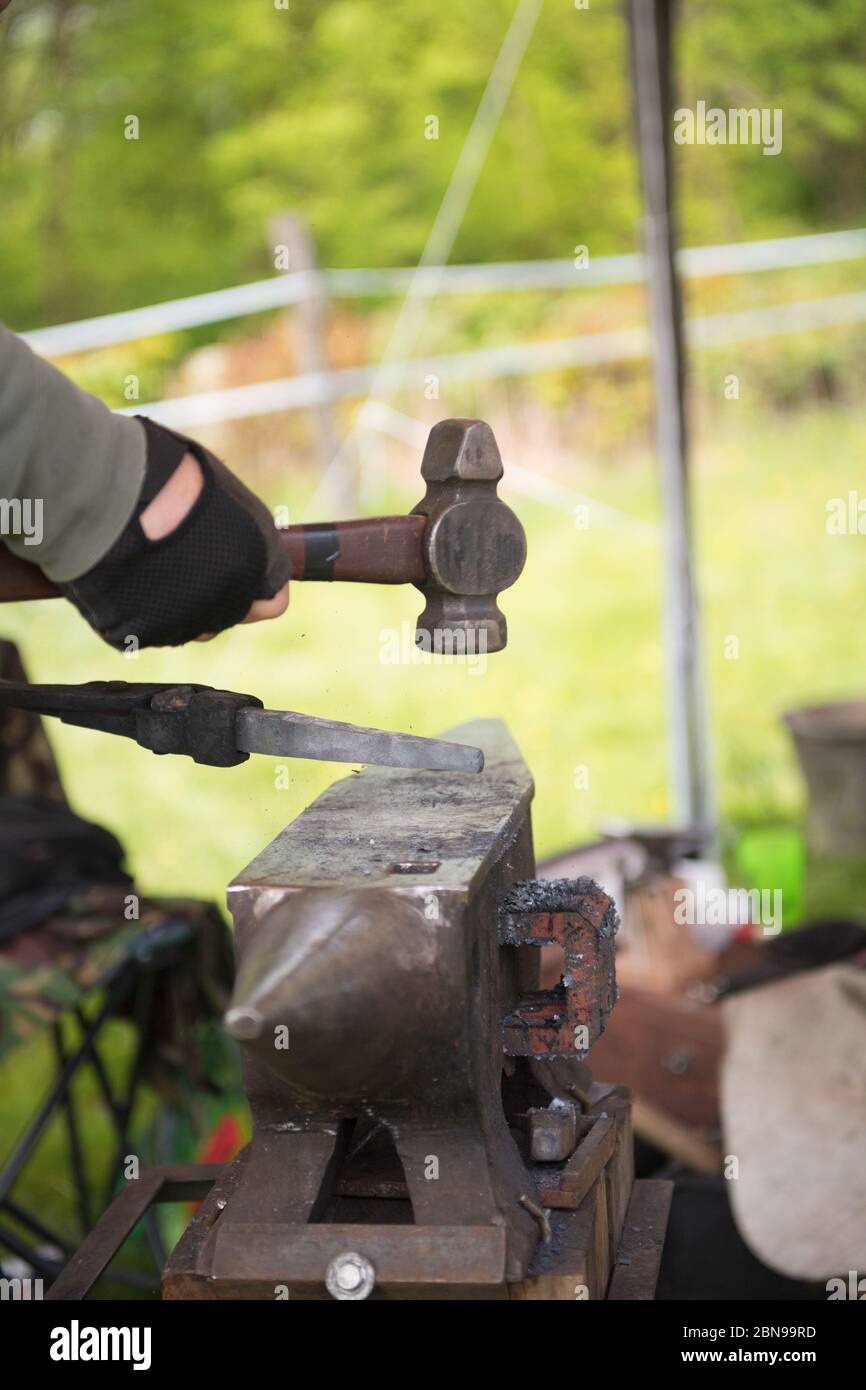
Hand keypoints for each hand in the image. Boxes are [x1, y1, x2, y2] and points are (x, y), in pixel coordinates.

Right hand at [60, 420, 292, 649]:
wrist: (108, 490)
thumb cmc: (162, 474)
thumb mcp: (221, 493)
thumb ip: (238, 532)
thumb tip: (234, 542)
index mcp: (259, 563)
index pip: (272, 602)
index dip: (253, 589)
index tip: (234, 575)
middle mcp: (230, 600)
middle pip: (227, 617)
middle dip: (212, 596)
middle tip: (183, 563)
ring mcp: (188, 621)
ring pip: (188, 628)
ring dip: (176, 606)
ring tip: (150, 565)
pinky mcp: (145, 634)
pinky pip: (145, 630)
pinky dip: (136, 612)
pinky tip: (125, 576)